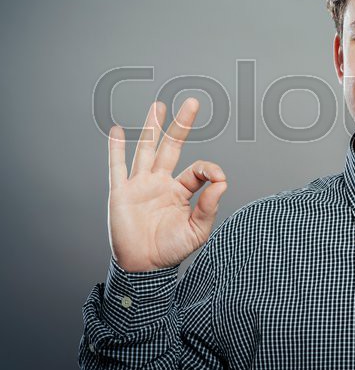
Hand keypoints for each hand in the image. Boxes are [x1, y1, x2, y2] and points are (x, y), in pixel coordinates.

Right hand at [107, 98, 227, 271]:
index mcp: (180, 191)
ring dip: (152, 127)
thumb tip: (223, 182)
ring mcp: (140, 186)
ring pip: (146, 149)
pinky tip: (117, 130)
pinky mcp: (122, 193)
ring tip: (158, 106)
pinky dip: (116, 149)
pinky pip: (117, 167)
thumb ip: (210, 206)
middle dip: (181, 125)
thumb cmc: (171, 250)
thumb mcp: (198, 230)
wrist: (144, 267)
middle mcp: (160, 183)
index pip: (197, 169)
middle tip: (192, 102)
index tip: (219, 177)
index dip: (210, 170)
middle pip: (172, 147)